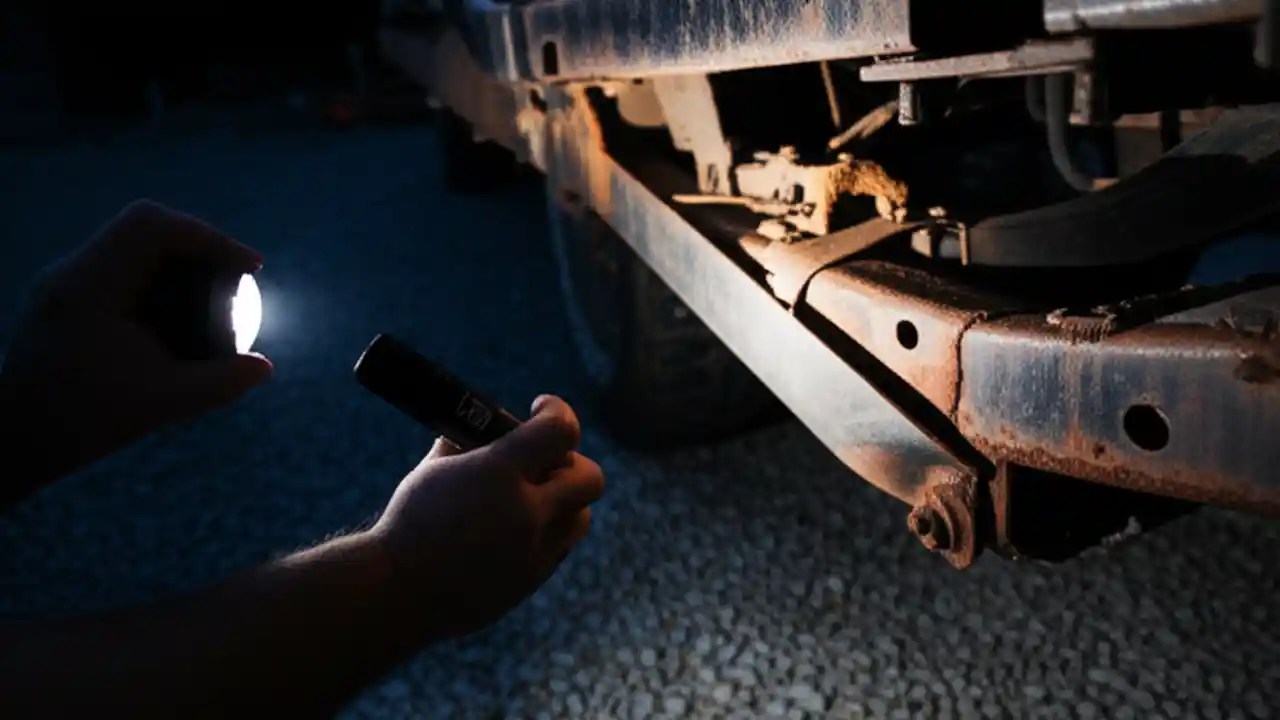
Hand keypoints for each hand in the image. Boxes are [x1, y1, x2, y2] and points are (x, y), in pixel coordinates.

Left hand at [0, 200, 272, 483]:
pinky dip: (160, 285)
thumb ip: (218, 385)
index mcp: (89, 283)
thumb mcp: (161, 405)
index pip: (153, 225)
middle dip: (201, 247)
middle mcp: (71, 272)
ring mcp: (65, 284)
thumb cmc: (80, 424)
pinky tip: (179, 323)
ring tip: (214, 301)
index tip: (249, 266)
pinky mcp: (67, 301)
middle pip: (147, 228)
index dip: (210, 236)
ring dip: (181, 265)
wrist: (12, 440)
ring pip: (134, 248)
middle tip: (238, 279)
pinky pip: (122, 272)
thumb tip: (264, 368)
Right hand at [371, 395, 604, 638]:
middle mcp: (525, 513)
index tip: (542, 407)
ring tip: (530, 499)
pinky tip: (517, 529)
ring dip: (565, 501)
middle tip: (543, 462)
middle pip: (589, 476)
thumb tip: (488, 428)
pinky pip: (561, 548)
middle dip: (570, 461)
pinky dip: (549, 532)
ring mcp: (532, 552)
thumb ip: (467, 444)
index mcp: (498, 474)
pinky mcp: (530, 581)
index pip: (561, 431)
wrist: (396, 592)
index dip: (558, 410)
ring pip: (582, 516)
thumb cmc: (409, 522)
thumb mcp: (433, 469)